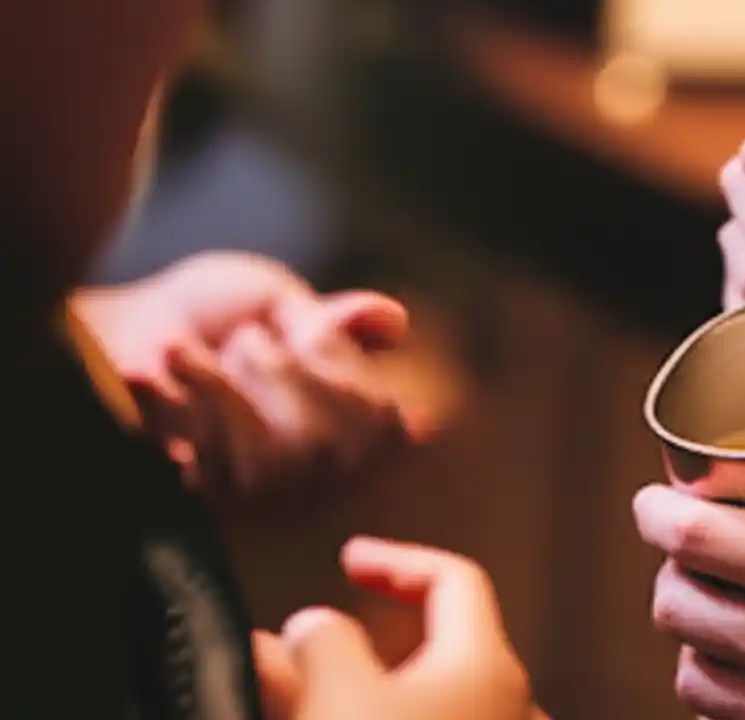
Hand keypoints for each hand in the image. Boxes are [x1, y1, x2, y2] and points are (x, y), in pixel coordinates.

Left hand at [74, 251, 427, 498]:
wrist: (110, 330)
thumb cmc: (203, 312)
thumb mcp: (276, 298)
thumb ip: (334, 317)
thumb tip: (398, 324)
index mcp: (346, 420)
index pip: (384, 427)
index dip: (357, 382)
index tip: (310, 334)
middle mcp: (313, 470)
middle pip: (334, 446)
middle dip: (290, 378)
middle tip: (247, 341)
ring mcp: (259, 494)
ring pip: (279, 458)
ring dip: (226, 390)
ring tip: (180, 350)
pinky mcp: (202, 502)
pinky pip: (212, 463)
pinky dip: (177, 406)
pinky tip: (150, 372)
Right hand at [253, 537, 538, 719]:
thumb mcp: (335, 693)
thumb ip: (320, 643)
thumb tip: (307, 626)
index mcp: (487, 662)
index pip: (455, 577)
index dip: (397, 558)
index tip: (351, 559)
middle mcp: (513, 704)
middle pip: (449, 648)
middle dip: (379, 646)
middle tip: (322, 655)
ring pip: (446, 701)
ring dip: (391, 692)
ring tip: (330, 702)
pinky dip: (410, 717)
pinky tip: (352, 718)